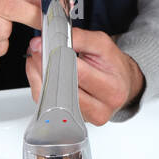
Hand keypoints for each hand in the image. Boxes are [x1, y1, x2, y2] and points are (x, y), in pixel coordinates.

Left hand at [26, 27, 144, 126]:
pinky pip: (47, 104)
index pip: (80, 74)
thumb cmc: (113, 66)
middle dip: (46, 66)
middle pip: (63, 89)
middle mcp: (101, 108)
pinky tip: (40, 72)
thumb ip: (81, 38)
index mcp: (113, 90)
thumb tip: (55, 38)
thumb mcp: (103, 45)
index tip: (45, 44)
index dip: (59, 58)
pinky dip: (40, 86)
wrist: (121, 84)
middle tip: (37, 49)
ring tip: (37, 59)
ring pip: (51, 99)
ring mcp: (85, 118)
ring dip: (39, 76)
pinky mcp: (71, 120)